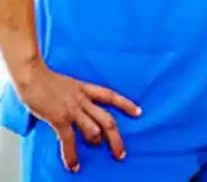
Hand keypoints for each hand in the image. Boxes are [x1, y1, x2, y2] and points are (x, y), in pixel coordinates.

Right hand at [15, 64, 141, 171]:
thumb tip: (77, 109)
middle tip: (121, 153)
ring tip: (95, 149)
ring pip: (94, 130)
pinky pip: (69, 140)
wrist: (32, 75)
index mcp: (86, 88)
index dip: (126, 104)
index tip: (139, 113)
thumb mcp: (68, 83)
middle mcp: (84, 100)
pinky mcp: (60, 119)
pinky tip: (74, 166)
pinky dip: (72, 155)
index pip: (111, 96)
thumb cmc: (45, 79)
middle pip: (108, 120)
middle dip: (116, 138)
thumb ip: (76, 95)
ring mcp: (73, 110)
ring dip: (96, 142)